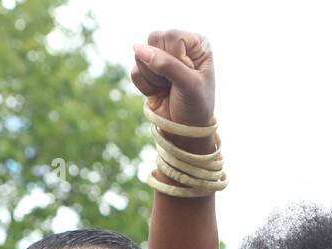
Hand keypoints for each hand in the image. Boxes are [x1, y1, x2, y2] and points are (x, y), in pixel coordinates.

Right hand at [131, 30, 215, 151]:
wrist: (185, 129)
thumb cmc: (196, 106)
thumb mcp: (188, 85)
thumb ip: (166, 65)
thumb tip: (137, 48)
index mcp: (196, 43)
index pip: (172, 36)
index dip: (175, 57)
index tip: (186, 75)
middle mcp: (179, 46)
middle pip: (153, 40)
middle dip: (161, 66)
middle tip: (174, 82)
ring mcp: (161, 57)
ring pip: (140, 54)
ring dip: (154, 78)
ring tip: (168, 88)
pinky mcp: (147, 70)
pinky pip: (135, 71)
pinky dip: (146, 86)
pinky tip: (159, 92)